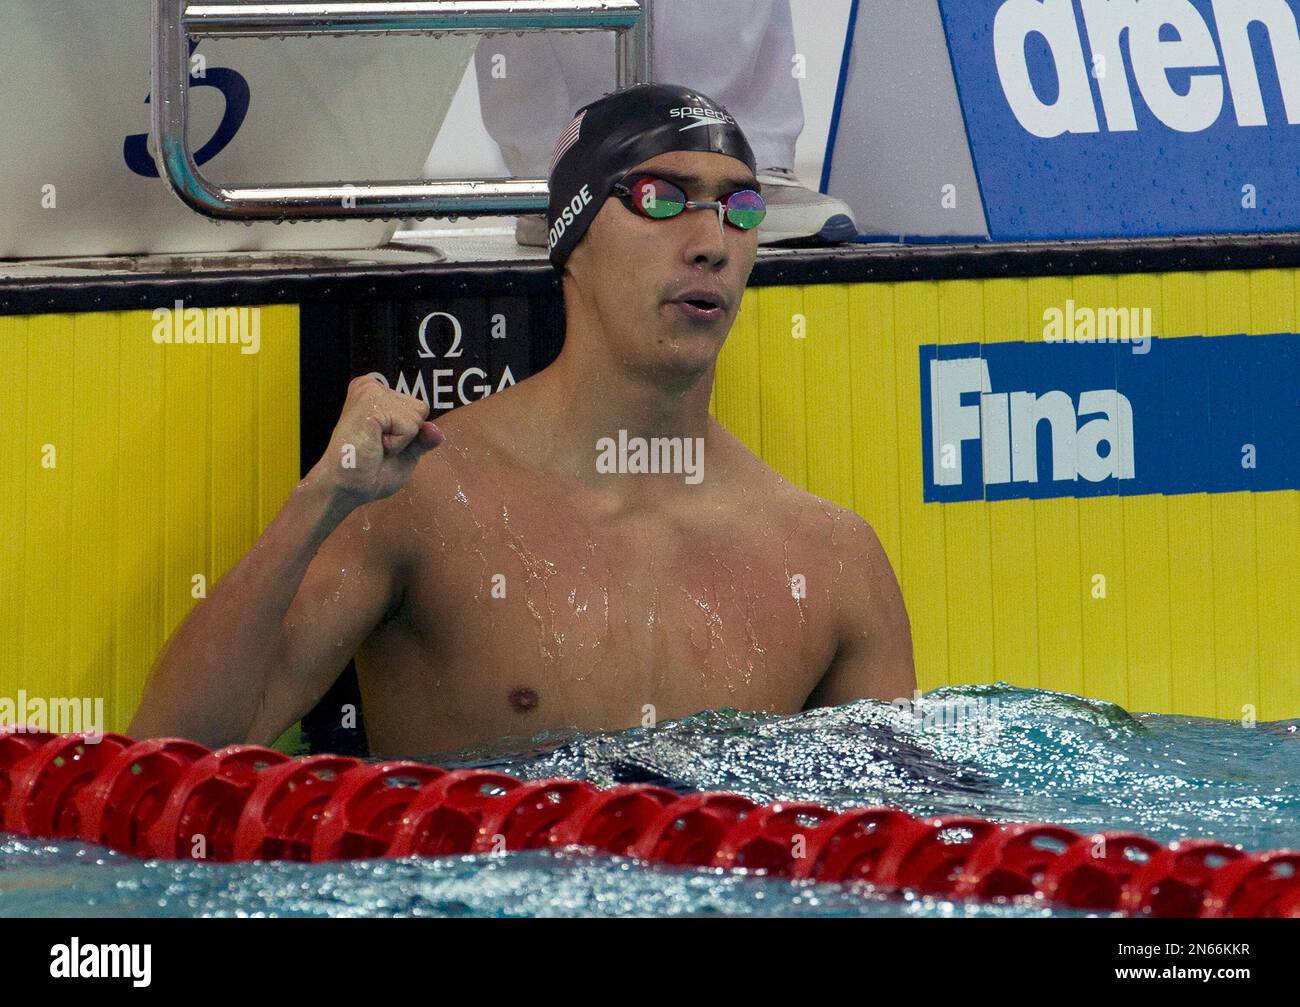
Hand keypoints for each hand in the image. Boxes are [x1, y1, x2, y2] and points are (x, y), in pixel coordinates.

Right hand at [311, 375, 443, 506]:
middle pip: (420, 409)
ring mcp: (370, 390)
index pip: (418, 410)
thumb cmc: (368, 473)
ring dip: (401, 440)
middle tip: (376, 447)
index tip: (380, 444)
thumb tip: (436, 430)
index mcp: (376, 394)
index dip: (408, 436)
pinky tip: (373, 445)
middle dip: (406, 436)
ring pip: (417, 416)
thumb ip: (422, 439)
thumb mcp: (406, 454)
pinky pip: (409, 425)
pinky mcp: (371, 401)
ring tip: (373, 446)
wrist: (346, 488)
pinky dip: (397, 443)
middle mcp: (371, 386)